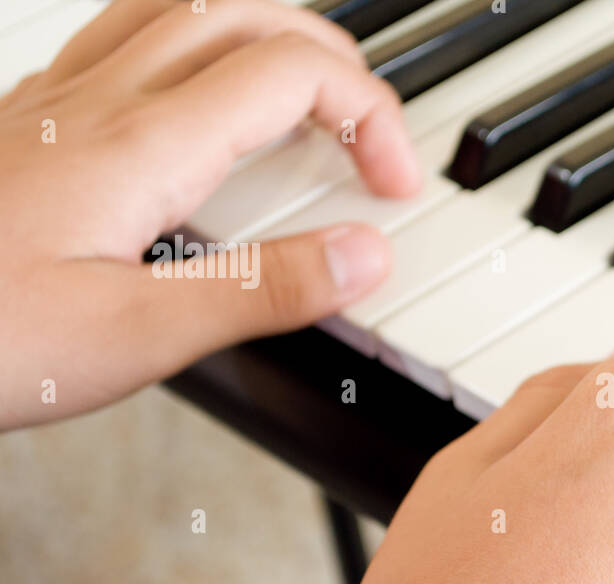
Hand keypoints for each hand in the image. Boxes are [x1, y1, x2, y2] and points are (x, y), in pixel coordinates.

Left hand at [0, 0, 420, 429]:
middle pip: (249, 10)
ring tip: (309, 98)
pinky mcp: (35, 120)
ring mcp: (63, 100)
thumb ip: (263, 291)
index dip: (373, 116)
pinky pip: (133, 33)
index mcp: (145, 145)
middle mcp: (104, 101)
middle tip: (368, 136)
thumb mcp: (137, 337)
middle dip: (338, 61)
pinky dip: (202, 44)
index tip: (394, 188)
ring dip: (270, 32)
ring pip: (188, 4)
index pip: (295, 74)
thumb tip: (364, 255)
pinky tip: (204, 105)